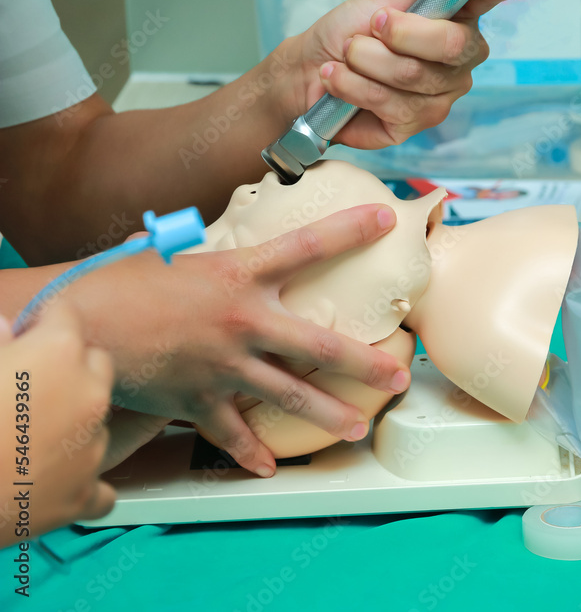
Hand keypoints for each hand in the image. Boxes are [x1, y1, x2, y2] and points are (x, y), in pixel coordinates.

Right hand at [0, 304, 114, 546]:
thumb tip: (4, 326)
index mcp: (57, 352)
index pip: (65, 313)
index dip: (43, 322)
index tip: (29, 332)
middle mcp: (89, 394)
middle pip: (97, 364)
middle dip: (71, 367)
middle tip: (31, 385)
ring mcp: (92, 446)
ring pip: (96, 423)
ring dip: (73, 424)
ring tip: (28, 438)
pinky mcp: (85, 494)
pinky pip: (97, 488)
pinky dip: (77, 483)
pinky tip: (50, 485)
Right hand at [68, 204, 409, 477]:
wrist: (76, 323)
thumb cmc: (120, 282)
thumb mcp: (174, 253)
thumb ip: (210, 253)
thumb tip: (217, 239)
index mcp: (238, 275)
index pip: (307, 245)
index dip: (351, 230)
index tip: (385, 219)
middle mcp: (242, 322)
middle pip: (320, 345)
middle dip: (367, 363)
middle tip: (399, 374)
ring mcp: (224, 366)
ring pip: (290, 396)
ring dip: (329, 413)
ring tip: (357, 426)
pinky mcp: (198, 400)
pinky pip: (232, 433)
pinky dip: (249, 453)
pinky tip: (267, 467)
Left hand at [280, 0, 522, 148]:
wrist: (310, 73)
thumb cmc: (349, 32)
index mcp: (458, 19)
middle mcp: (458, 60)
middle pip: (451, 43)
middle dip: (399, 32)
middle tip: (370, 25)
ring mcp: (441, 95)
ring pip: (412, 75)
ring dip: (365, 60)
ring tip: (346, 55)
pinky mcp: (415, 125)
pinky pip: (391, 104)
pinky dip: (354, 86)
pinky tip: (340, 79)